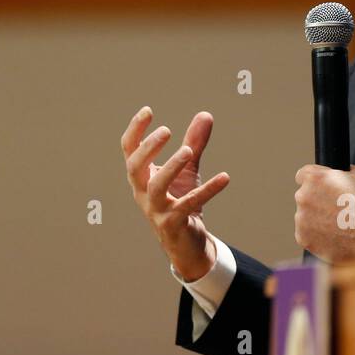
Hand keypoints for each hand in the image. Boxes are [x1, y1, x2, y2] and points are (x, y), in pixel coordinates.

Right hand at [122, 106, 230, 282]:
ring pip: (156, 187)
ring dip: (170, 167)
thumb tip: (206, 114)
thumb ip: (194, 143)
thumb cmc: (181, 202)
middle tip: (167, 130)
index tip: (148, 110)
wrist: (186, 244)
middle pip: (135, 167)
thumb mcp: (187, 170)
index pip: (129, 150)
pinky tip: (225, 177)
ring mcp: (156, 210)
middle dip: (148, 148)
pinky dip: (207, 190)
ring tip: (188, 151)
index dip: (136, 130)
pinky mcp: (173, 224)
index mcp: (141, 177)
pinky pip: (188, 205)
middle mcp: (143, 193)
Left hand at [294, 164, 354, 262]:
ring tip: (339, 224)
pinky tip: (335, 235)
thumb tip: (342, 174)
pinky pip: (308, 234)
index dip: (316, 180)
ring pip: (306, 216)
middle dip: (318, 200)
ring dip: (318, 218)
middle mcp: (304, 197)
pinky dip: (318, 235)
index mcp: (314, 178)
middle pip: (305, 196)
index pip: (303, 174)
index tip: (324, 187)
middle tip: (338, 208)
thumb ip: (344, 171)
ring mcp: (302, 220)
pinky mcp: (304, 239)